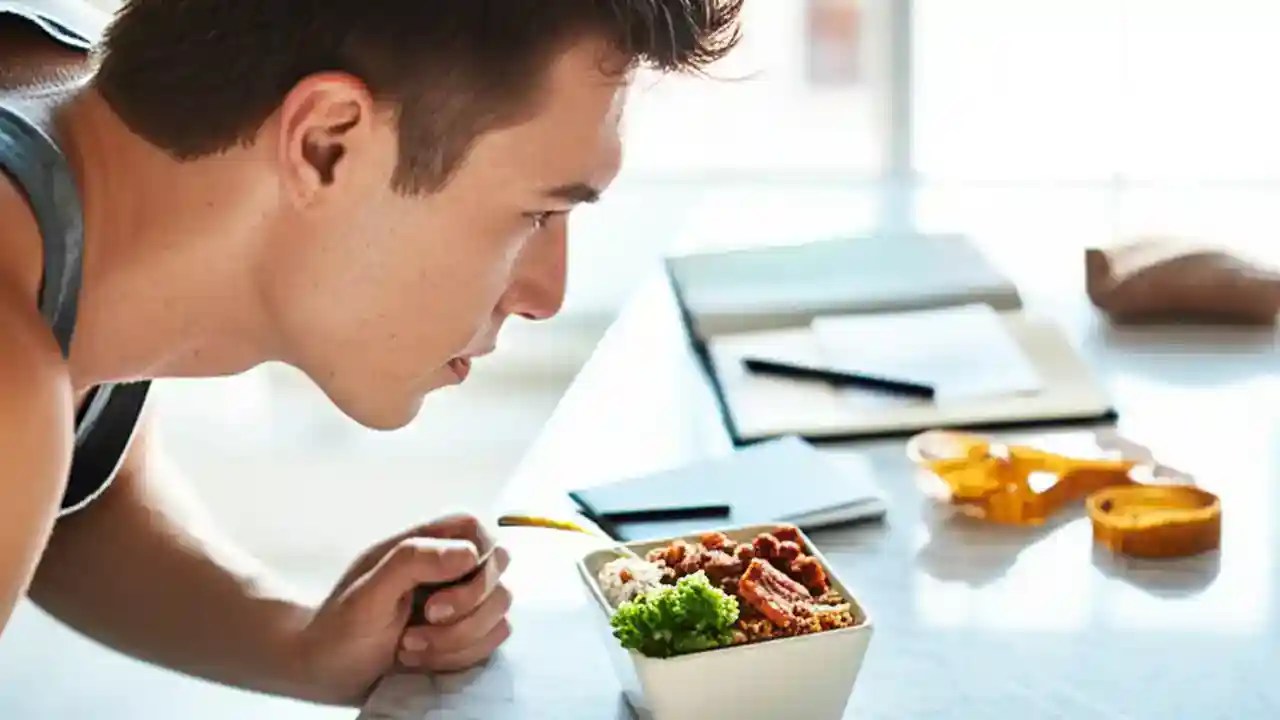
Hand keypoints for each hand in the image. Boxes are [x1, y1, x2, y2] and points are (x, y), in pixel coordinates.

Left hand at [294, 514, 512, 704]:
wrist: (327, 669)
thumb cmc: (339, 625)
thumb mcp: (367, 592)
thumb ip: (412, 561)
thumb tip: (468, 553)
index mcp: (429, 543)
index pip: (478, 533)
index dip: (474, 564)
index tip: (437, 597)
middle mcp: (453, 568)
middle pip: (499, 573)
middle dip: (466, 611)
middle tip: (421, 625)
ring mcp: (465, 603)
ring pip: (500, 612)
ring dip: (458, 640)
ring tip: (410, 647)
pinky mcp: (469, 634)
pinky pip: (493, 640)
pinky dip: (461, 656)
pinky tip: (423, 659)